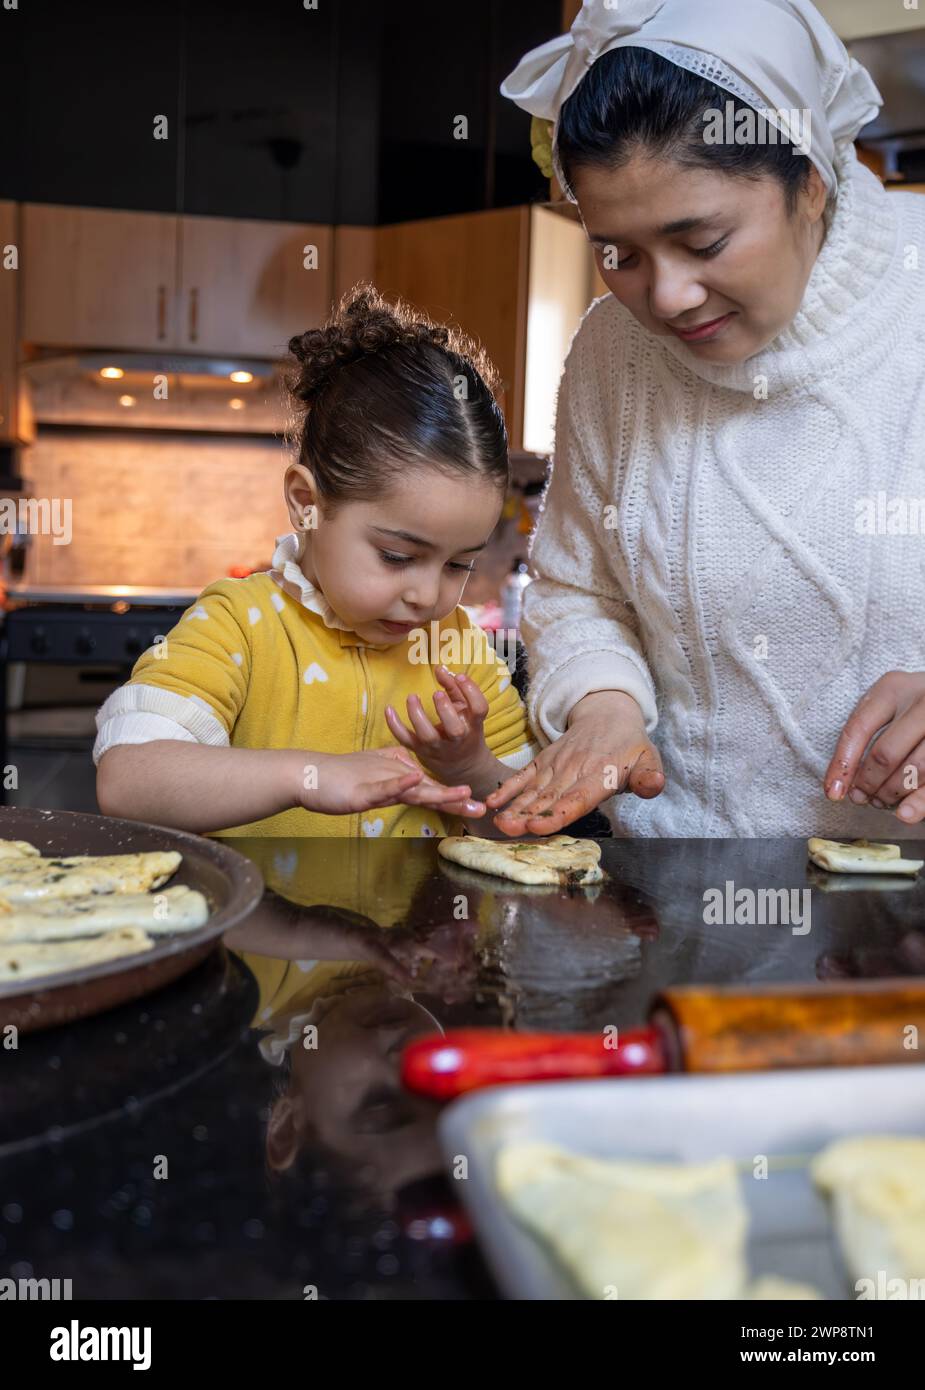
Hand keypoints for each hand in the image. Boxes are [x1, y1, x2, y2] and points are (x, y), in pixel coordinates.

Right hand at [293, 746, 484, 817]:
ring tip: (462, 793)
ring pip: (413, 788)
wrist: (308, 774)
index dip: (455, 798)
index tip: (477, 807)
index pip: (432, 789)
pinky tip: (414, 778)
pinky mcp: (362, 790)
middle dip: (457, 800)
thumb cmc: (338, 779)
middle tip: (482, 808)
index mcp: (398, 777)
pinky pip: (383, 786)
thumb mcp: (372, 782)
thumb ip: (393, 782)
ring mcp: (379, 781)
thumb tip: (411, 778)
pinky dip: (399, 782)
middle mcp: (394, 776)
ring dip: (438, 791)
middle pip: (430, 790)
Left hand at [384, 665, 490, 785]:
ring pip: (428, 736)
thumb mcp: (464, 708)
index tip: (460, 676)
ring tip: (412, 697)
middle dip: (445, 710)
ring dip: (418, 716)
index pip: (479, 709)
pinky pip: (406, 740)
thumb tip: (440, 668)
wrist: (462, 763)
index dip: (472, 692)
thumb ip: (454, 687)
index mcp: (473, 724)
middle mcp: (457, 738)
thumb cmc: (463, 727)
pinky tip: (388, 709)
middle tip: (437, 693)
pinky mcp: (420, 750)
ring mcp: (438, 747)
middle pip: (455, 729)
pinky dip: (395, 726)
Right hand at [485, 690, 663, 835]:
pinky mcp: (543, 762)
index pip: (578, 798)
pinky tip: (494, 803)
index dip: (558, 813)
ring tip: (500, 823)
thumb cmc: (628, 745)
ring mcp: (555, 765)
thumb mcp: (647, 757)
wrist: (607, 714)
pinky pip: (524, 776)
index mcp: (600, 773)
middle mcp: (573, 770)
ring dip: (515, 808)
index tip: (539, 826)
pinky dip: (508, 788)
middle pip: (549, 798)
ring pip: (533, 791)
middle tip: (510, 830)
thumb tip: (655, 785)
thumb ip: (649, 776)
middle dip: (528, 816)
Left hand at [824, 671, 924, 821]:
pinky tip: (906, 814)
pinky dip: (919, 802)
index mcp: (894, 688)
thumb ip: (864, 736)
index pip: (858, 729)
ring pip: (915, 768)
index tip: (833, 792)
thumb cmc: (911, 706)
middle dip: (868, 783)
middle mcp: (923, 701)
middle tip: (861, 799)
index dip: (842, 765)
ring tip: (882, 802)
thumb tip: (841, 786)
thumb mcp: (886, 706)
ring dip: (893, 793)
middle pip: (886, 753)